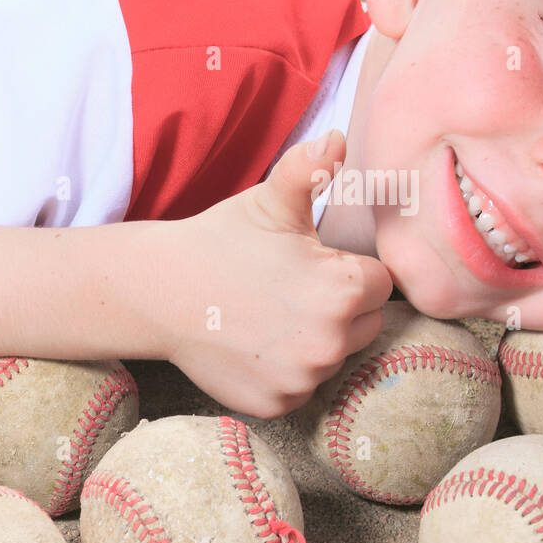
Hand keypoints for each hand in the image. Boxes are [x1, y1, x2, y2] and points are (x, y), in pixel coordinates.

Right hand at [164, 129, 393, 417]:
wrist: (160, 290)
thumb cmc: (223, 240)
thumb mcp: (271, 200)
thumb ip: (311, 168)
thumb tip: (338, 137)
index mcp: (344, 289)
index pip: (382, 285)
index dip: (349, 270)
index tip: (312, 264)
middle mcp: (331, 342)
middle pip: (367, 324)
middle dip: (341, 307)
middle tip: (290, 288)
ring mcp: (304, 379)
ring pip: (336, 356)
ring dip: (317, 339)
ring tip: (271, 314)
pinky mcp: (278, 405)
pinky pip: (304, 387)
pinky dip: (288, 370)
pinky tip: (257, 343)